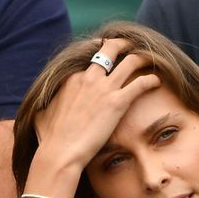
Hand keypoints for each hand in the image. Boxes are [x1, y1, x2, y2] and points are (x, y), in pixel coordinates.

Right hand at [31, 38, 160, 176]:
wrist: (60, 152)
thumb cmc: (50, 140)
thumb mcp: (42, 116)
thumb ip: (46, 107)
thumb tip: (41, 111)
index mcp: (72, 79)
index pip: (91, 60)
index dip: (102, 58)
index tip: (110, 61)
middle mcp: (89, 78)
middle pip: (110, 48)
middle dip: (123, 44)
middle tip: (132, 48)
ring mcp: (104, 89)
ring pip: (130, 61)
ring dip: (143, 58)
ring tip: (151, 61)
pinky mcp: (117, 103)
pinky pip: (141, 83)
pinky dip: (151, 80)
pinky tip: (156, 82)